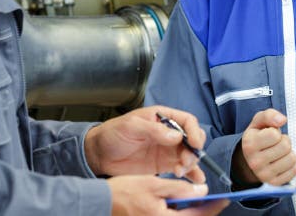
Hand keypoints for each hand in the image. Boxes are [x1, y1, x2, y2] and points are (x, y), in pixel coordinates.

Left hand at [85, 106, 205, 181]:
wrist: (100, 154)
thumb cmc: (113, 134)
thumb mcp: (131, 126)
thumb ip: (153, 130)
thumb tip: (176, 135)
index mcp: (162, 117)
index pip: (187, 121)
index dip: (194, 131)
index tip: (194, 143)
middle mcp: (168, 132)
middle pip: (192, 139)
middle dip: (193, 150)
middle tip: (185, 160)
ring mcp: (167, 149)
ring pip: (189, 154)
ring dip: (191, 163)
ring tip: (180, 170)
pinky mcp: (164, 164)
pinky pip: (182, 167)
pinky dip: (191, 173)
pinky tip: (195, 179)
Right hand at [108, 176, 227, 215]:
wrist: (102, 202)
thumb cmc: (124, 192)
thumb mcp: (154, 184)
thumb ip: (179, 188)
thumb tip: (202, 189)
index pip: (198, 215)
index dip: (213, 206)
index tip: (225, 198)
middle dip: (205, 211)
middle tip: (216, 200)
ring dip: (194, 212)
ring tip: (200, 199)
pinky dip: (182, 213)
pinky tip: (183, 203)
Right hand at [232, 109, 295, 185]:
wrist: (249, 160)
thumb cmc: (257, 137)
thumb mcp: (258, 122)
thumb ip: (269, 115)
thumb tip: (282, 120)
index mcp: (249, 144)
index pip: (275, 135)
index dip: (276, 132)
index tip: (269, 135)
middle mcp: (255, 161)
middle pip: (285, 146)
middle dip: (284, 141)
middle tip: (276, 143)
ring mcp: (264, 174)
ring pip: (292, 158)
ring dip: (289, 152)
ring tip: (279, 152)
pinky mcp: (274, 183)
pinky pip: (294, 170)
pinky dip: (292, 164)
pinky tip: (282, 161)